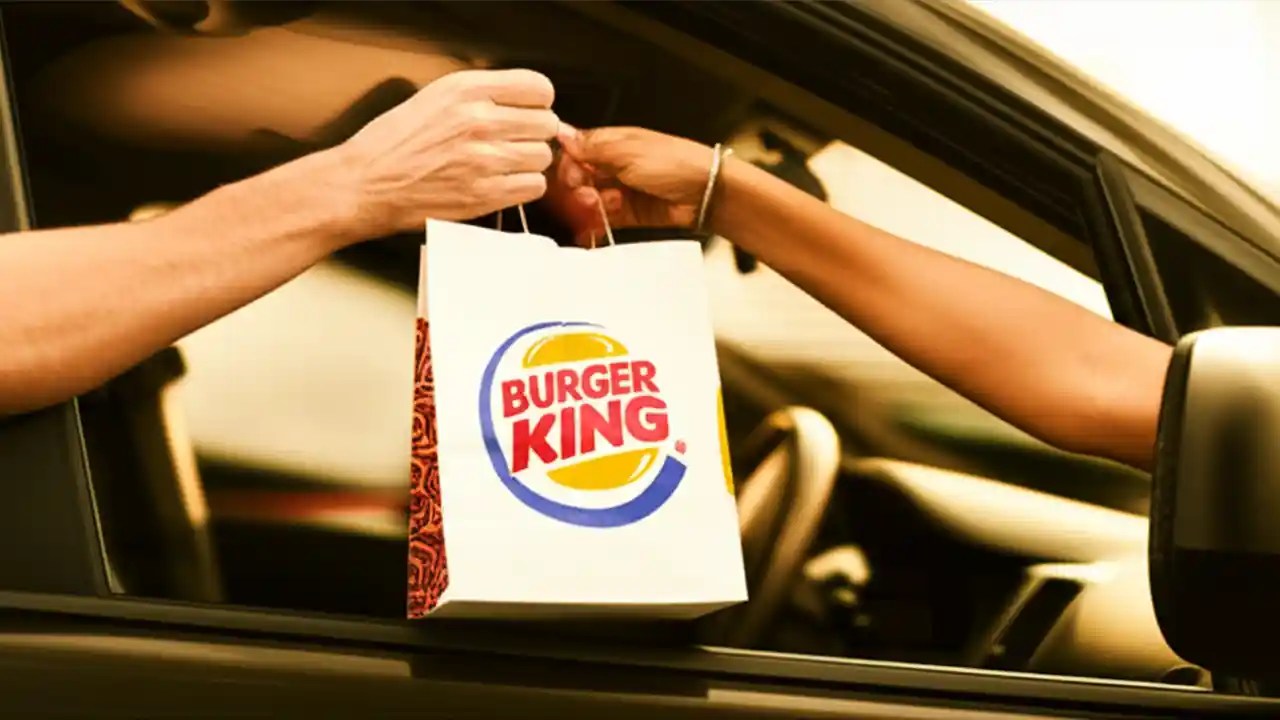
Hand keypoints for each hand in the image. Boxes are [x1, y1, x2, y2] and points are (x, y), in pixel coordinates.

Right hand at [334, 68, 558, 238]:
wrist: (367, 183)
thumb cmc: (394, 142)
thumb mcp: (436, 96)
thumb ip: (481, 94)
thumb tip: (521, 102)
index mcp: (467, 91)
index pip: (538, 88)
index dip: (538, 102)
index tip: (529, 110)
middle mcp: (479, 121)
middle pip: (546, 123)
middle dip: (535, 132)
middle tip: (515, 141)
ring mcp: (485, 159)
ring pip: (542, 156)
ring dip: (529, 161)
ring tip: (505, 163)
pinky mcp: (486, 194)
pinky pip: (534, 186)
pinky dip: (524, 186)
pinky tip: (503, 182)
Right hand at [548, 126, 715, 244]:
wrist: (706, 194)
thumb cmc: (675, 164)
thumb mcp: (628, 151)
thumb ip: (593, 147)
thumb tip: (562, 134)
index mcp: (613, 143)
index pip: (576, 151)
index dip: (570, 165)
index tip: (573, 176)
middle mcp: (615, 165)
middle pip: (580, 178)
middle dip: (580, 188)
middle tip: (589, 193)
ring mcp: (621, 190)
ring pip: (590, 200)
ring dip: (593, 206)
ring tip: (609, 205)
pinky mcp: (629, 213)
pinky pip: (604, 220)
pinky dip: (597, 225)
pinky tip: (596, 229)